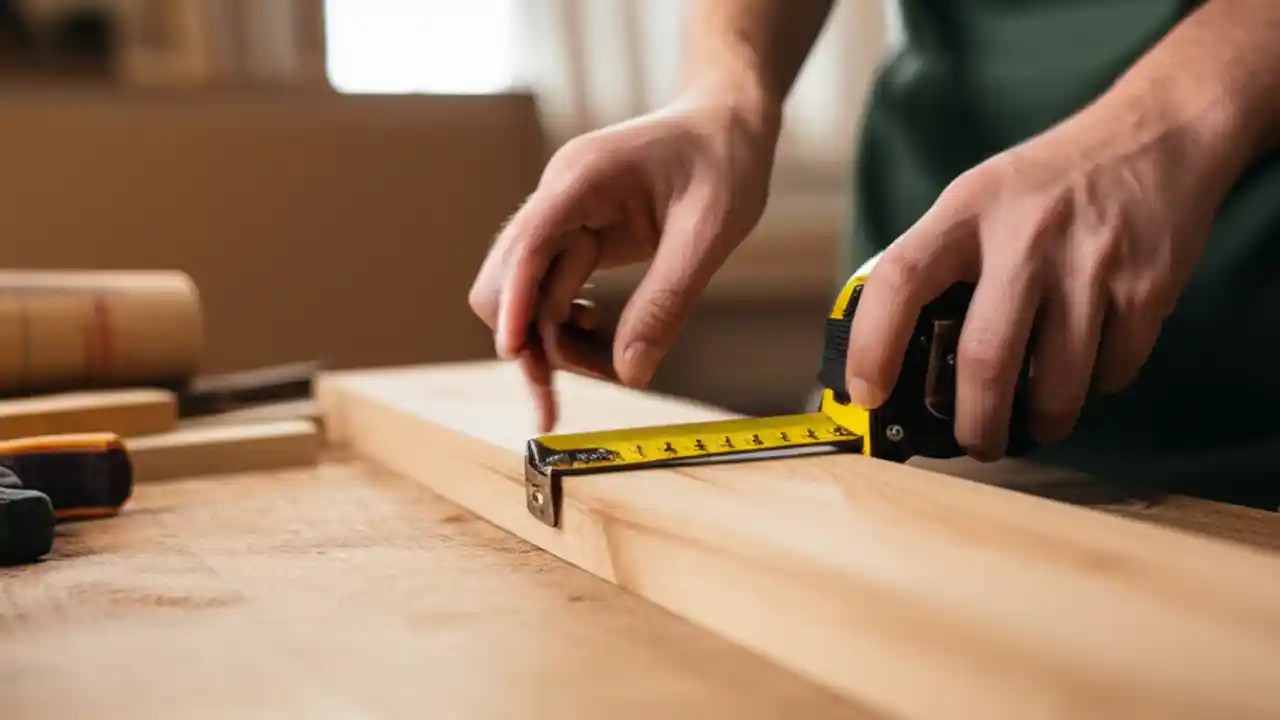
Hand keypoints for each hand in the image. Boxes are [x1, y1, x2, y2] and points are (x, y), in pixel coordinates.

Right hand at [469, 88, 780, 431]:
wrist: (727, 122)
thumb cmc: (725, 160)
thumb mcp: (710, 232)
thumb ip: (668, 301)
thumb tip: (630, 374)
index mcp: (581, 179)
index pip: (528, 244)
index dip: (515, 303)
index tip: (516, 358)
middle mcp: (558, 198)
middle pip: (506, 277)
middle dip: (526, 339)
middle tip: (554, 400)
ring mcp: (563, 218)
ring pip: (526, 294)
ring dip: (547, 341)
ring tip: (601, 368)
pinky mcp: (577, 236)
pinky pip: (551, 291)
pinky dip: (564, 325)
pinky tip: (599, 332)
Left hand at [845, 93, 1241, 460]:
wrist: (1160, 133)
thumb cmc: (1050, 182)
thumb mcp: (978, 197)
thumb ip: (937, 261)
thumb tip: (890, 348)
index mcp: (966, 210)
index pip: (899, 280)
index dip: (873, 346)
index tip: (868, 395)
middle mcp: (1025, 234)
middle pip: (985, 358)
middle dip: (975, 424)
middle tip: (974, 442)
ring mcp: (1089, 261)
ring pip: (1055, 382)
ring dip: (1040, 422)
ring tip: (1033, 424)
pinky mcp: (1147, 285)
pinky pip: (1112, 370)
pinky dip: (1095, 388)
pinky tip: (1087, 371)